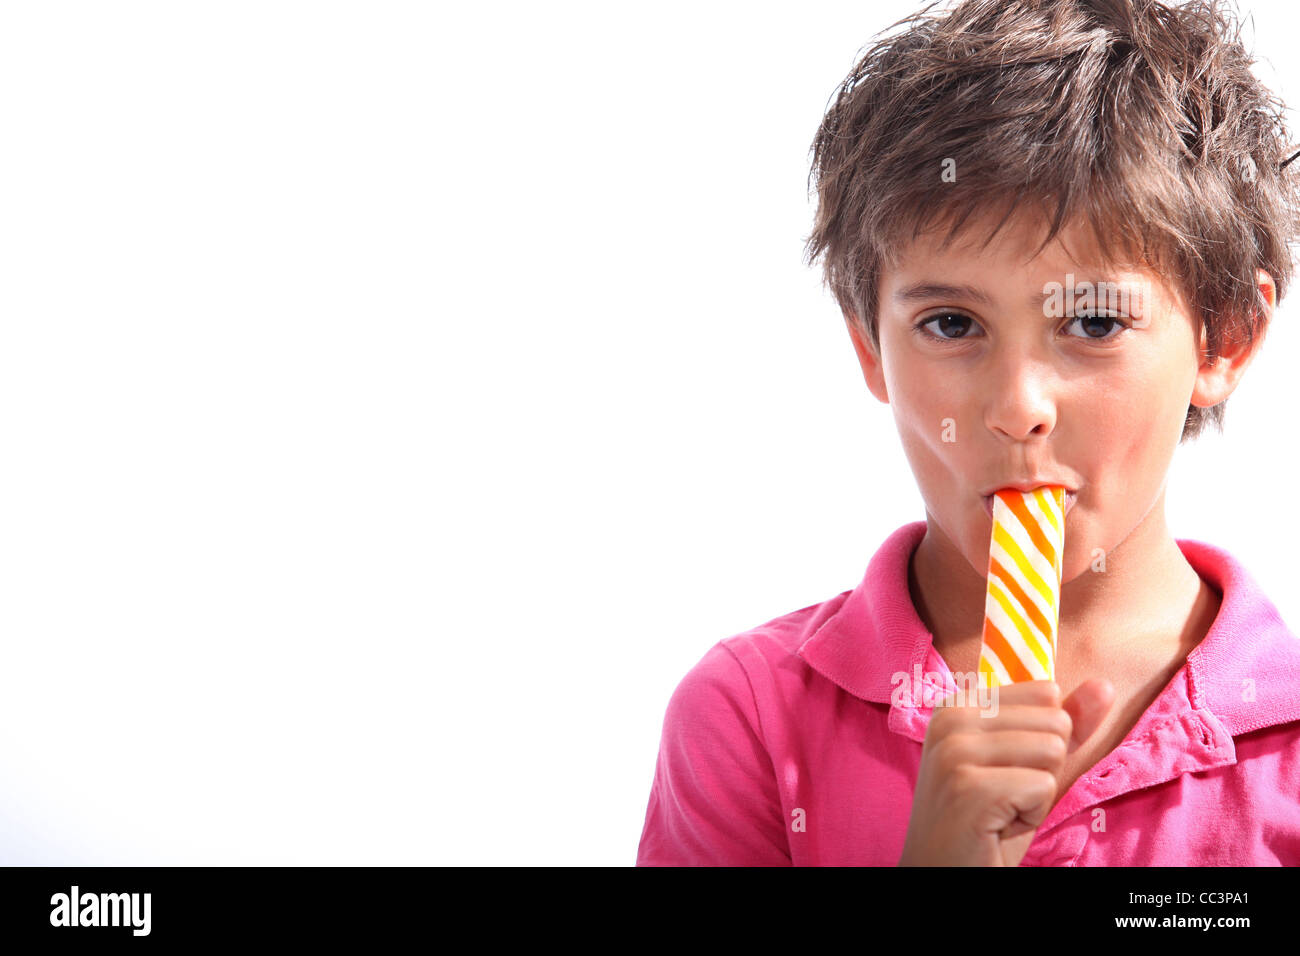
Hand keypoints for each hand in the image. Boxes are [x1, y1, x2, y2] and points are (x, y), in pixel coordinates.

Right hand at [897, 677, 1114, 865]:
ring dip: (1038, 794)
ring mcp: (954, 750)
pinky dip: (1031, 816)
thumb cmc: (987, 820)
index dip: (1040, 743)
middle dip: (1043, 769)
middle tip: (1002, 797)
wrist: (944, 871)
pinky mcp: (968, 787)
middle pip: (1054, 723)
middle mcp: (950, 717)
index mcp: (958, 702)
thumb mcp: (1028, 764)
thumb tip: (1104, 685)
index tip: (1004, 772)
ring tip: (1000, 810)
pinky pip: (1044, 787)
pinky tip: (997, 826)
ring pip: (1053, 752)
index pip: (1048, 695)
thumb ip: (1063, 723)